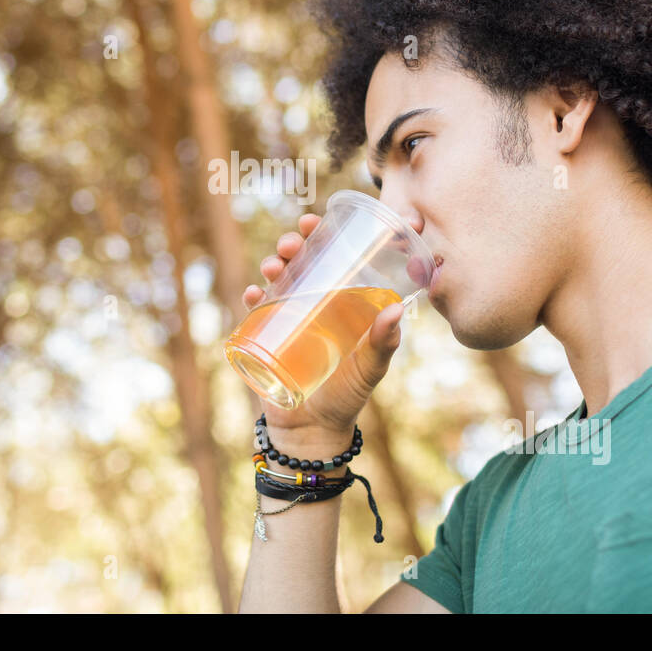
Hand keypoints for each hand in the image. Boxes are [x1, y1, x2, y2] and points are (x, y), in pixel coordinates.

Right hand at [242, 213, 406, 448]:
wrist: (311, 432)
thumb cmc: (346, 397)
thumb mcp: (369, 370)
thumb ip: (383, 344)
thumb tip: (399, 309)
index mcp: (344, 303)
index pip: (344, 259)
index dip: (339, 235)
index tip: (339, 219)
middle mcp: (315, 303)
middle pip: (306, 260)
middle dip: (299, 241)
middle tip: (297, 237)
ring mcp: (289, 316)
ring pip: (279, 278)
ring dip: (275, 262)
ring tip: (276, 262)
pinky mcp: (266, 335)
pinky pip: (255, 310)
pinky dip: (252, 297)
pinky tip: (253, 293)